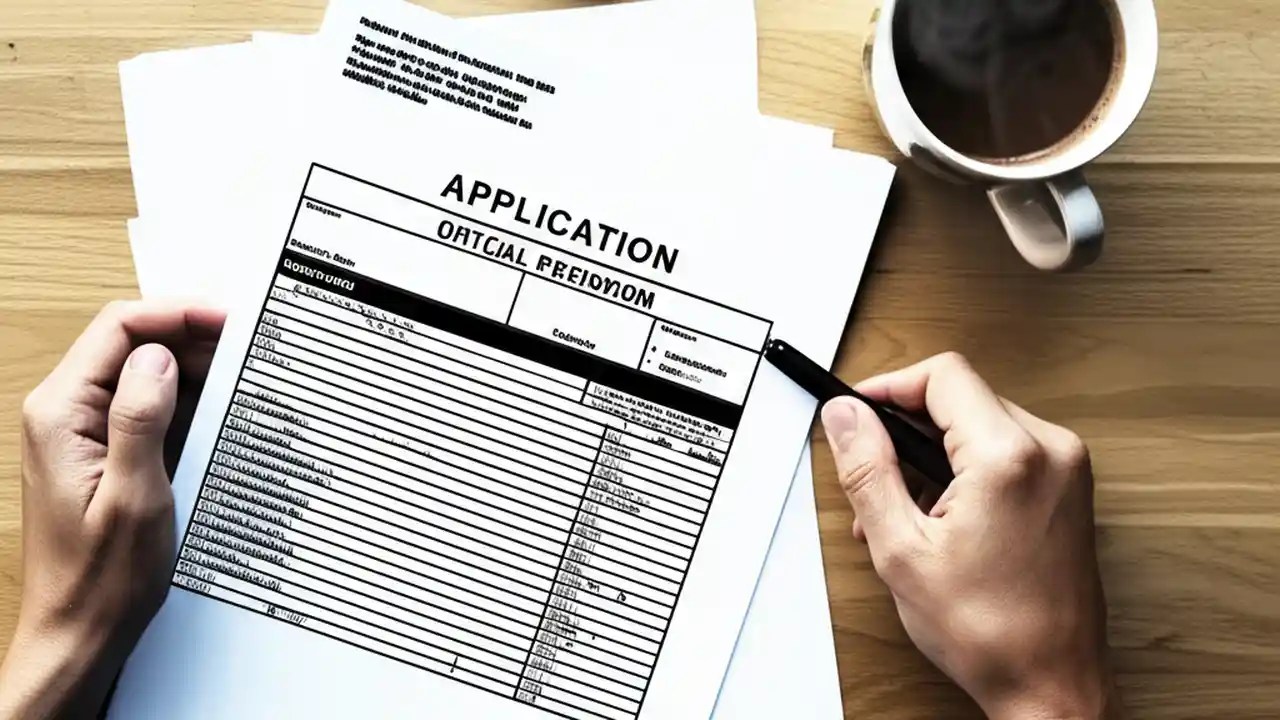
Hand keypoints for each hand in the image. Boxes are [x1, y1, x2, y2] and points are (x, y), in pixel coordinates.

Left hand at [0, 301, 224, 718]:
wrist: (78, 633)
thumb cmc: (100, 580)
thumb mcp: (133, 498)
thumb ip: (141, 418)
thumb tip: (159, 357)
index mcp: (61, 413)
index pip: (119, 329)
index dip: (177, 313)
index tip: (229, 319)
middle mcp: (66, 413)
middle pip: (133, 343)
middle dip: (193, 337)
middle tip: (252, 346)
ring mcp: (85, 431)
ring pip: (145, 372)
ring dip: (196, 368)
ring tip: (248, 375)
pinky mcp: (105, 451)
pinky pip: (149, 406)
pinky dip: (190, 401)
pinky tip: (225, 411)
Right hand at [822, 353, 1116, 719]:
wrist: (1052, 685)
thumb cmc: (990, 632)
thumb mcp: (902, 549)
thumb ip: (868, 470)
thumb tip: (846, 416)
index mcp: (1010, 457)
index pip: (942, 375)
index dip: (890, 386)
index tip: (858, 409)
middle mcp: (1050, 450)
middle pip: (962, 396)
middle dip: (908, 428)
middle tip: (872, 471)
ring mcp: (1067, 469)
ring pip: (982, 423)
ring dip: (934, 453)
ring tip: (902, 510)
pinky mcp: (1069, 488)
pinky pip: (1007, 451)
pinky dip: (966, 470)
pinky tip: (938, 516)